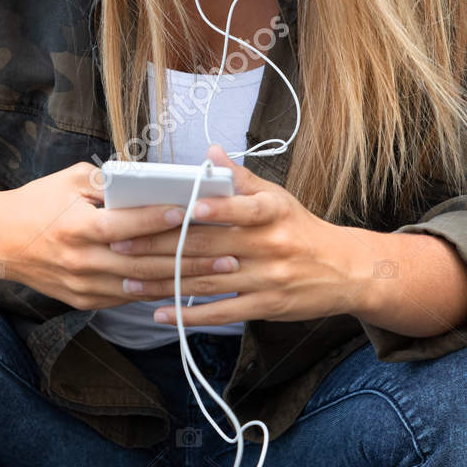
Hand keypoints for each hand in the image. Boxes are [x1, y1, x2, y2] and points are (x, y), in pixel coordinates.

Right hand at [0, 160, 241, 310]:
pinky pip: (129, 299)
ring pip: (143, 287)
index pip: (129, 224)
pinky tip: (189, 286)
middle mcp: (82, 261)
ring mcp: (84, 286)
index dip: (162, 219)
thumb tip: (150, 181)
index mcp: (78, 227)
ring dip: (185, 281)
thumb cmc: (36, 204)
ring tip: (221, 273)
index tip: (194, 212)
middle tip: (230, 253)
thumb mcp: (68, 180)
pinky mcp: (84, 302)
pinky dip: (160, 293)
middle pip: (146, 262)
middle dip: (191, 259)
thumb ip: (108, 183)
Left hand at [104, 143, 367, 325]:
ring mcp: (267, 278)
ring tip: (128, 280)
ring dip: (164, 282)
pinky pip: (222, 312)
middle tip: (121, 243)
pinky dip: (190, 314)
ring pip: (208, 280)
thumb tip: (211, 152)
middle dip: (160, 245)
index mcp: (272, 212)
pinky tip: (161, 314)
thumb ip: (241, 179)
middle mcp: (270, 245)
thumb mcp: (278, 198)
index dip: (214, 207)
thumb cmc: (301, 229)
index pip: (241, 208)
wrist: (345, 271)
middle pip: (208, 245)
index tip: (180, 207)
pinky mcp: (266, 306)